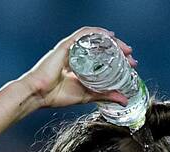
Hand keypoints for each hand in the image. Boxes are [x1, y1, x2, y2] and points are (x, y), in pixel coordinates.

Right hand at [17, 27, 136, 111]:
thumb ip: (105, 96)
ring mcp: (71, 49)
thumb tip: (124, 100)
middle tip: (131, 57)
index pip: (103, 59)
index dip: (118, 60)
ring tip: (124, 48)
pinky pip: (83, 34)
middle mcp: (77, 55)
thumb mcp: (87, 96)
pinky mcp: (65, 46)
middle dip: (119, 50)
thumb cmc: (56, 96)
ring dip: (111, 41)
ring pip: (95, 39)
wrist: (38, 95)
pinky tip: (108, 35)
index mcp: (81, 66)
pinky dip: (96, 32)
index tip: (130, 65)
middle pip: (101, 47)